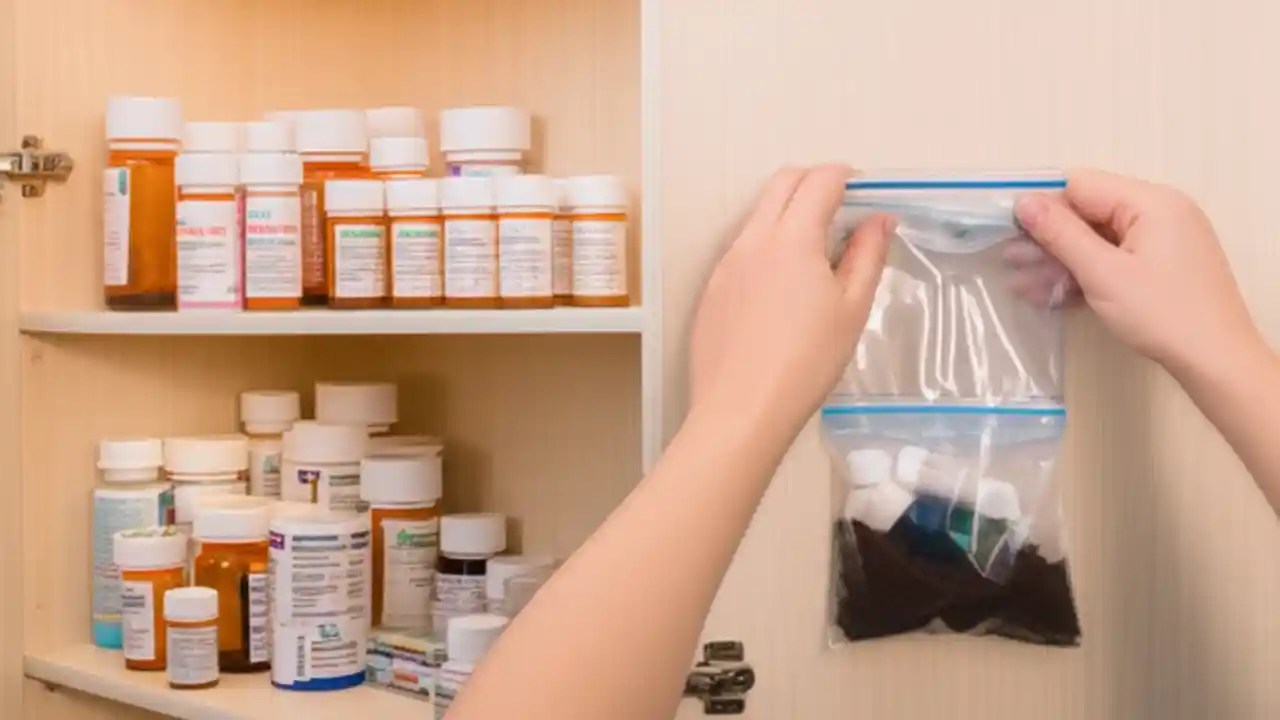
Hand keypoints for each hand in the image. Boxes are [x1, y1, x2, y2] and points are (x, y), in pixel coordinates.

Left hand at [689, 165, 893, 429]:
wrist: (741, 409)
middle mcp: (752, 240)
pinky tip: (782, 290)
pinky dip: (767, 248)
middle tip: (841, 208)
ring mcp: (726, 264)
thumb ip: (867, 255)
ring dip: (788, 215)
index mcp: (791, 238)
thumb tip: (879, 219)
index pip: (819, 181)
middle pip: (781, 184)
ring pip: (758, 217)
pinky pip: (742, 251)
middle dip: (813, 182)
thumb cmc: (807, 362)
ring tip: (816, 254)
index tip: (863, 191)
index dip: (845, 177)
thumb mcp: (852, 309)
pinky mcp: (712, 290)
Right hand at [1013, 168, 1262, 373]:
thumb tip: (1023, 202)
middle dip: (1048, 238)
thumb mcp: (1102, 272)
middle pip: (1089, 213)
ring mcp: (1162, 241)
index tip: (1011, 230)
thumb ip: (1060, 234)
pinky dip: (1084, 274)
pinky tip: (1050, 293)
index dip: (1044, 205)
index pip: (1083, 186)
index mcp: (1151, 202)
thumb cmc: (1160, 313)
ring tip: (1019, 281)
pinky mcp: (1160, 267)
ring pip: (1098, 240)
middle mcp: (1159, 213)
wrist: (1215, 360)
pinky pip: (1113, 260)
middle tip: (1009, 260)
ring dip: (1060, 261)